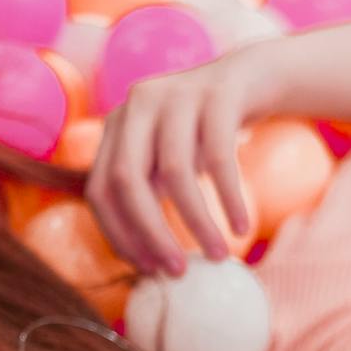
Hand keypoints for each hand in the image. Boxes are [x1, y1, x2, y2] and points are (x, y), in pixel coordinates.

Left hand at [84, 56, 256, 277]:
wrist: (250, 78)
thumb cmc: (204, 134)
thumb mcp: (167, 159)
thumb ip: (150, 193)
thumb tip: (148, 264)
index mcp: (117, 126)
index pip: (100, 190)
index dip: (118, 235)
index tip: (147, 269)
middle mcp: (138, 105)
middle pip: (127, 181)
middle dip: (151, 234)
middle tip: (177, 272)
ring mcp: (176, 94)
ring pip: (175, 172)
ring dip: (198, 222)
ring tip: (219, 255)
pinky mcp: (218, 93)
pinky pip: (220, 157)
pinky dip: (229, 198)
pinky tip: (241, 227)